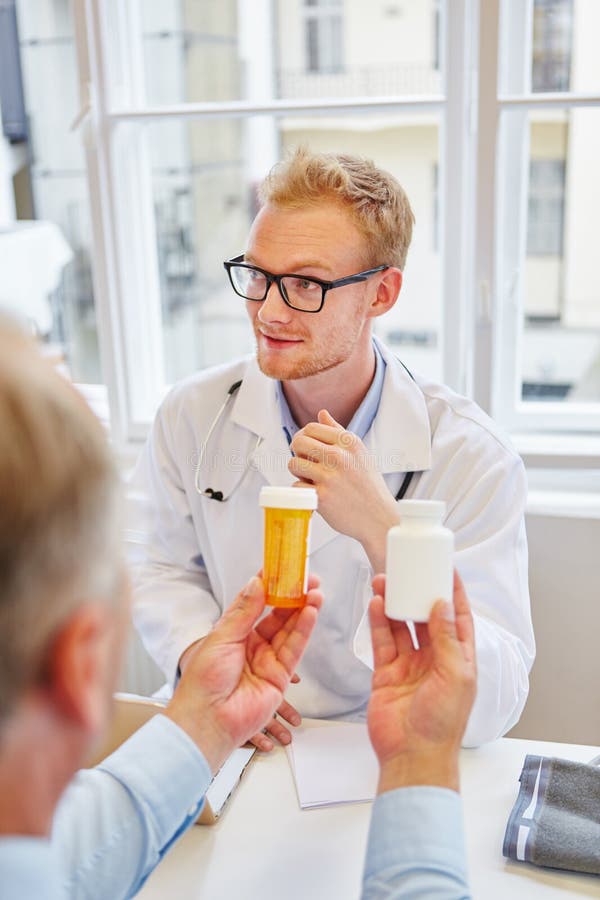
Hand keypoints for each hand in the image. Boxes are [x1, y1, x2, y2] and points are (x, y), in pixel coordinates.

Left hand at [165, 574, 321, 771]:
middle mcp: (252, 646)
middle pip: (278, 616)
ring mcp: (267, 661)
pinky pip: (295, 649)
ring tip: (315, 592)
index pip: (256, 603)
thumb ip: (244, 611)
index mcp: (234, 634)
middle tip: (308, 579)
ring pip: (290, 630)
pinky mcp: (280, 677)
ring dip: (304, 611)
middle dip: (294, 597)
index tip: (283, 568)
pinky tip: (311, 613)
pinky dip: (304, 630)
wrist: (207, 720)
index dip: (270, 585)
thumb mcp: (222, 637)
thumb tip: (256, 583)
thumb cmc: (203, 682)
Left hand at [288, 410, 398, 569]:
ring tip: (310, 479)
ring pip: (294, 464)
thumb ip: (339, 431)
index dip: (304, 436)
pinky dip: (302, 490)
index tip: (306, 447)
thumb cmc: (368, 485)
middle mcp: (339, 456)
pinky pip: (296, 485)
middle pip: (298, 442)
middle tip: (304, 462)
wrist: (379, 518)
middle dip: (296, 452)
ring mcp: (329, 476)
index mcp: (349, 442)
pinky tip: (315, 493)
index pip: (311, 427)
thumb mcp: (359, 453)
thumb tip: (322, 413)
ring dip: (298, 472)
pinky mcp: (321, 496)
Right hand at [367, 571, 475, 794]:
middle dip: (417, 593)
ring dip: (393, 603)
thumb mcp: (454, 675)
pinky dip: (378, 622)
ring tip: (384, 580)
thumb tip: (442, 604)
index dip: (453, 593)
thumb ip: (447, 638)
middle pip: (426, 618)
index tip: (446, 569)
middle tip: (407, 570)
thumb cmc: (442, 723)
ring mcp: (410, 666)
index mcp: (459, 659)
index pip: (458, 618)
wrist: (413, 756)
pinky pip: (383, 642)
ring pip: (401, 626)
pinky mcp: (387, 673)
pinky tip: (375, 604)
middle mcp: (435, 659)